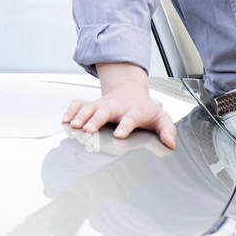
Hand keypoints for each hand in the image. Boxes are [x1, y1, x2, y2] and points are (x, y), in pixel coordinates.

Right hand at [62, 61, 176, 148]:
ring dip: (80, 115)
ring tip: (73, 125)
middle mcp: (115, 107)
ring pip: (89, 107)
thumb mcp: (160, 118)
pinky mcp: (92, 104)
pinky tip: (65, 119)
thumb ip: (167, 130)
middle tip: (88, 129)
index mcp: (133, 111)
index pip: (130, 119)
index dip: (124, 126)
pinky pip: (79, 104)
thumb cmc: (145, 109)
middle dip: (95, 120)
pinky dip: (71, 110)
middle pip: (104, 112)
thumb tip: (170, 143)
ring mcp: (102, 104)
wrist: (131, 92)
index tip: (118, 134)